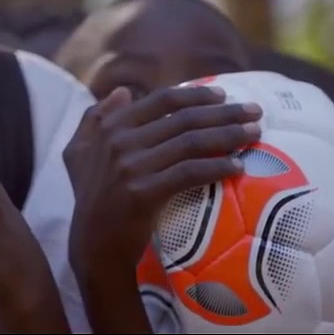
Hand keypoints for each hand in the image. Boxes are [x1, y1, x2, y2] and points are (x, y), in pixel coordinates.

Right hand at [65, 85, 261, 289]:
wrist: (94, 243)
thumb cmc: (90, 196)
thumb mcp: (78, 152)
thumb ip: (94, 118)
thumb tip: (122, 91)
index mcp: (110, 126)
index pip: (162, 99)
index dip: (197, 94)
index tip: (224, 95)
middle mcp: (120, 142)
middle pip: (183, 119)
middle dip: (224, 113)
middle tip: (255, 112)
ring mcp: (131, 167)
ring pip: (190, 143)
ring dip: (228, 136)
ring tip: (254, 134)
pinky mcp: (144, 193)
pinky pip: (189, 173)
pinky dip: (217, 166)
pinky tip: (237, 166)